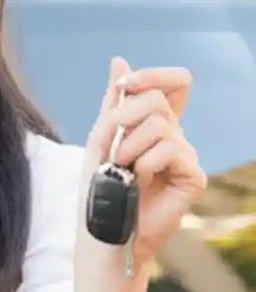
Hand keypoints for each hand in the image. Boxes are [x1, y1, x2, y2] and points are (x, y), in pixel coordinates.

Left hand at [83, 56, 207, 268]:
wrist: (101, 231)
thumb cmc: (98, 189)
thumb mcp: (100, 139)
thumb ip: (113, 102)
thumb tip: (119, 61)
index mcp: (154, 124)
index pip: (174, 83)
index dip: (153, 76)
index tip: (126, 86)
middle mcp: (175, 136)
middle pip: (159, 98)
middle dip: (126, 115)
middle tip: (112, 147)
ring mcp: (186, 156)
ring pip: (161, 124)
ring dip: (128, 147)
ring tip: (121, 170)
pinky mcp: (193, 177)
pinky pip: (170, 151)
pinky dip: (144, 163)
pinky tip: (139, 181)